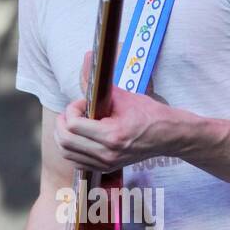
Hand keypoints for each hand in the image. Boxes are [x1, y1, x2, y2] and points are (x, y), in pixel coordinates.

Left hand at [55, 49, 172, 170]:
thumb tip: (86, 61)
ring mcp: (106, 164)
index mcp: (112, 135)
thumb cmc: (149, 115)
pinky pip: (76, 162)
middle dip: (62, 123)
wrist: (167, 136)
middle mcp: (107, 153)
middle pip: (65, 141)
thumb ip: (101, 85)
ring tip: (74, 124)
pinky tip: (79, 137)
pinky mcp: (106, 168)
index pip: (73, 125)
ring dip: (63, 136)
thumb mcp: (124, 97)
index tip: (83, 103)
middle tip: (71, 113)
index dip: (72, 109)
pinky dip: (71, 148)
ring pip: (67, 154)